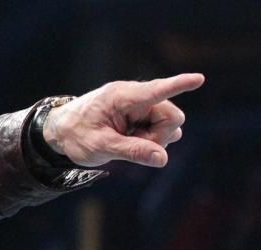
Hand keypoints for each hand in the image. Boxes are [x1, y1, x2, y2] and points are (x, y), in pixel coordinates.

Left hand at [43, 73, 204, 167]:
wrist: (61, 130)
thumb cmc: (76, 135)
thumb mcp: (100, 147)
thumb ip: (131, 152)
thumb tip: (162, 159)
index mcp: (122, 97)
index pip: (156, 90)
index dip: (178, 85)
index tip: (199, 78)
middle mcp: (136, 97)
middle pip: (172, 117)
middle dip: (159, 137)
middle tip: (132, 146)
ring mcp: (141, 106)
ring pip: (170, 125)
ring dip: (154, 139)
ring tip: (126, 142)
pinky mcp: (143, 116)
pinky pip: (162, 130)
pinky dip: (150, 139)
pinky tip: (131, 141)